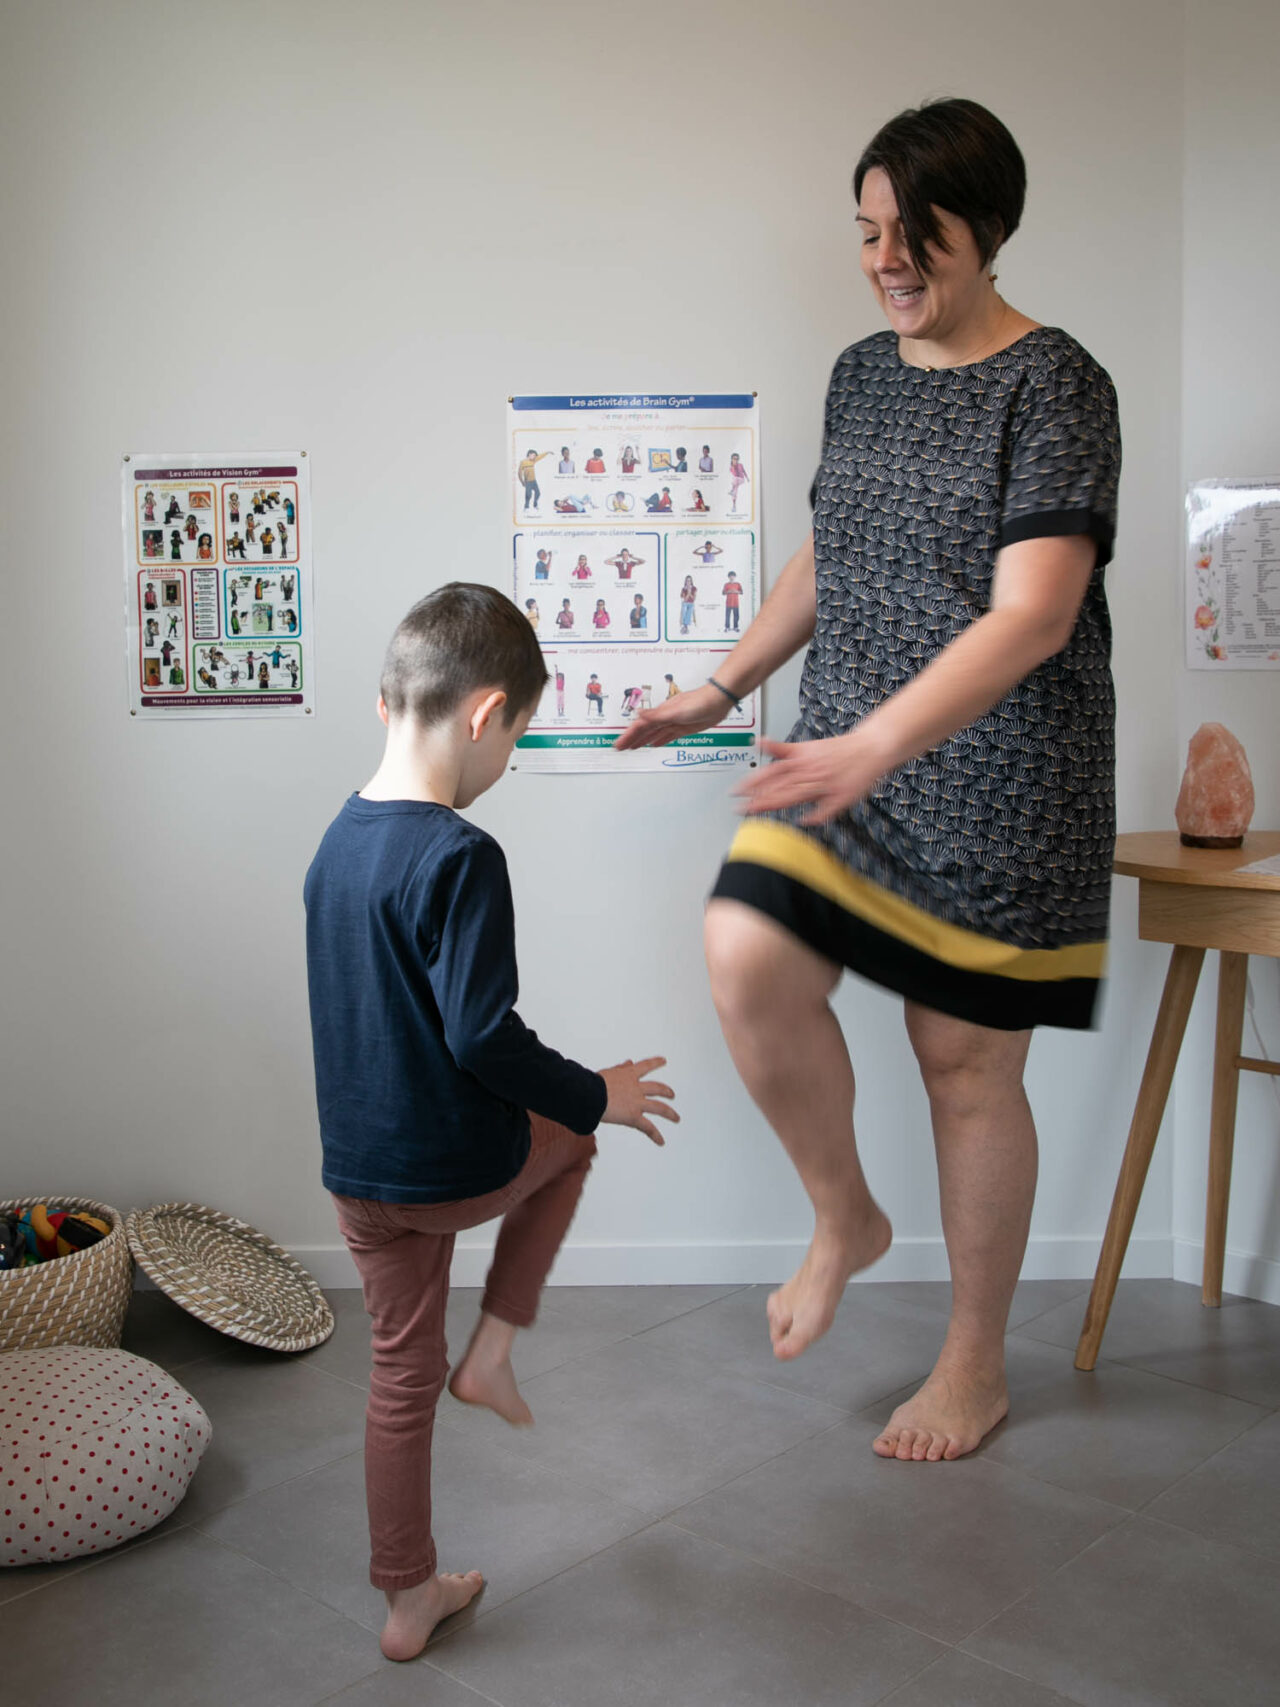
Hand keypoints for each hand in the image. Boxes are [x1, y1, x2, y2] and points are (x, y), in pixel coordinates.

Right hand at [597, 1057, 677, 1144]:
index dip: (655, 1063)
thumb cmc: (592, 1083)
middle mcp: (636, 1087)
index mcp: (628, 1074)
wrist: (590, 1094)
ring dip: (669, 1113)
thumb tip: (629, 1062)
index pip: (645, 1066)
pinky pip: (648, 1127)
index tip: (664, 1060)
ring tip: (676, 1118)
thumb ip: (620, 1068)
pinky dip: (655, 1135)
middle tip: (672, 1094)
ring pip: (659, 1108)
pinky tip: (661, 1142)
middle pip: (657, 1088)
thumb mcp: (608, 1072)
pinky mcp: (633, 1116)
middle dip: (666, 1091)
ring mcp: (637, 1102)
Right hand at [613, 684, 728, 750]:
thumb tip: (638, 714)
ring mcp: (674, 722)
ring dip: (642, 740)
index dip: (628, 735)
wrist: (719, 701)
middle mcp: (666, 717)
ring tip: (632, 747)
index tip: (619, 744)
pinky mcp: (684, 727)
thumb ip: (656, 715)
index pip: (640, 726)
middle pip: (645, 730)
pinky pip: (667, 736)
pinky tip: (654, 744)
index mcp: (661, 713)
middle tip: (620, 747)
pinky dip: (659, 740)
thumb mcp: (675, 710)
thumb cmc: (700, 702)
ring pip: (654, 733)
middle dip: (631, 739)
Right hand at [733, 732, 886, 824]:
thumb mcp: (845, 802)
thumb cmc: (861, 775)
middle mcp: (805, 773)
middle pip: (774, 786)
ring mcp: (804, 759)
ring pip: (774, 770)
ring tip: (740, 786)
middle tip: (737, 803)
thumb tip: (805, 822)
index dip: (762, 805)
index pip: (781, 799)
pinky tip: (758, 743)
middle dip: (753, 795)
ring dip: (755, 778)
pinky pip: (785, 747)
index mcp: (812, 789)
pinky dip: (771, 745)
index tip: (747, 810)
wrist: (871, 749)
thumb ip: (823, 813)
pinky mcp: (806, 747)